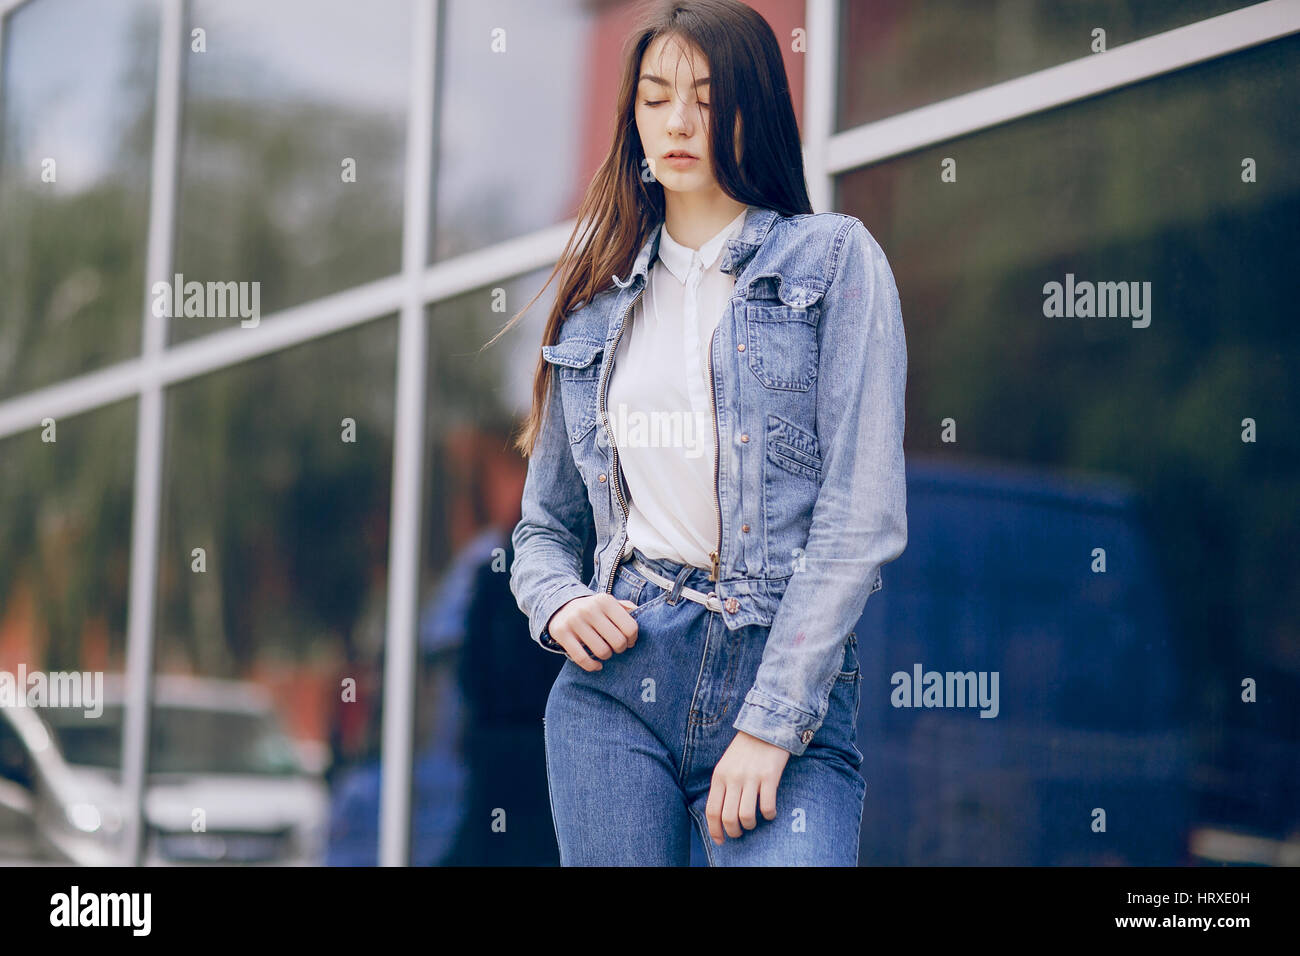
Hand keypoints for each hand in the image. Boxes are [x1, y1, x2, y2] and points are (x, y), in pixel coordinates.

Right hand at [546, 594, 638, 670]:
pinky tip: (597, 665)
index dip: (633, 639)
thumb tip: (648, 616)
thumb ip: (627, 609)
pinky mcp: (561, 633)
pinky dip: (592, 666)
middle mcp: (589, 609)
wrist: (560, 606)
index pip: (630, 627)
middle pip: (618, 641)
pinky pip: (582, 659)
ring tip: (604, 651)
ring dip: (606, 656)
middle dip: (620, 649)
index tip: (629, 641)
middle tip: (616, 647)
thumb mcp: (609, 604)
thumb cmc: (593, 610)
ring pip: (601, 651)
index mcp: (605, 601)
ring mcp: (574, 621)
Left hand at [705, 730, 790, 844]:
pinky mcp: (769, 776)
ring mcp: (751, 777)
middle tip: (739, 833)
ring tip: (753, 822)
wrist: (766, 725)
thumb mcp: (726, 764)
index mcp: (719, 775)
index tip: (720, 840)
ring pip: (746, 816)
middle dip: (733, 832)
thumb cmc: (745, 748)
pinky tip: (770, 812)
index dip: (715, 830)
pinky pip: (767, 806)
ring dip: (750, 825)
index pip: (712, 810)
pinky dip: (769, 815)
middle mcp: (733, 778)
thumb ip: (722, 785)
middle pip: (728, 817)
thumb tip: (720, 814)